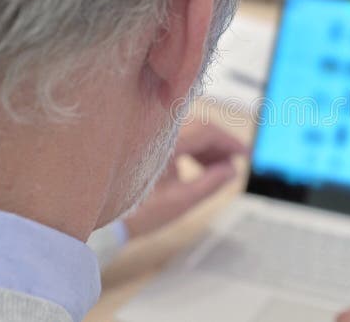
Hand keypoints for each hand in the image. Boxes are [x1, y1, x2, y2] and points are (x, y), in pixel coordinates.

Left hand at [123, 122, 246, 238]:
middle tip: (233, 164)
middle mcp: (155, 133)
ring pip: (188, 131)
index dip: (229, 141)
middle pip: (198, 127)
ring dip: (207, 147)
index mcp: (164, 145)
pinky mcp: (146, 143)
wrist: (105, 221)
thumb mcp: (180, 203)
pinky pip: (176, 137)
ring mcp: (149, 137)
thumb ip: (210, 184)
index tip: (243, 155)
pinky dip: (192, 148)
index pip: (205, 130)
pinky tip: (199, 165)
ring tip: (218, 169)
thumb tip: (231, 170)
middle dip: (220, 145)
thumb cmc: (138, 214)